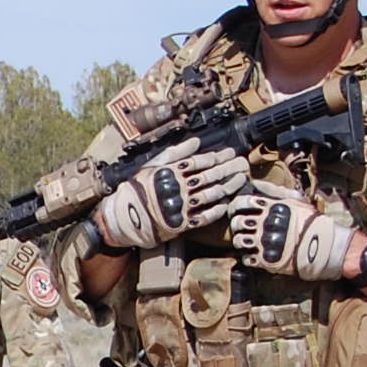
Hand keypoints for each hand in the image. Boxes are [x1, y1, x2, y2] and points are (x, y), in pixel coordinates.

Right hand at [95, 138, 249, 250]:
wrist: (124, 217)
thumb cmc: (139, 189)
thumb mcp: (153, 165)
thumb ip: (176, 153)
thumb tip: (196, 142)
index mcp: (171, 172)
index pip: (200, 162)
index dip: (217, 156)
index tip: (230, 153)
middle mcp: (178, 188)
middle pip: (210, 176)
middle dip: (229, 169)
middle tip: (242, 163)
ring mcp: (181, 207)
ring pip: (212, 194)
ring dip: (229, 186)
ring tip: (240, 178)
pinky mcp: (182, 224)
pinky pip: (205, 216)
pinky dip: (218, 209)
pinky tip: (227, 202)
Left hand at [227, 189, 358, 282]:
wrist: (325, 245)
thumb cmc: (313, 222)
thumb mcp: (299, 202)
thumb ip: (280, 195)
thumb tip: (265, 185)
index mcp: (272, 207)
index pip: (242, 202)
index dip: (236, 206)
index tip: (237, 210)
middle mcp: (266, 223)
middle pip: (237, 222)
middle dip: (237, 225)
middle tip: (243, 228)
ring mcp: (265, 242)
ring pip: (239, 240)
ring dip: (241, 241)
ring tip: (248, 243)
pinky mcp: (267, 259)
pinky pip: (246, 258)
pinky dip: (247, 257)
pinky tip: (255, 255)